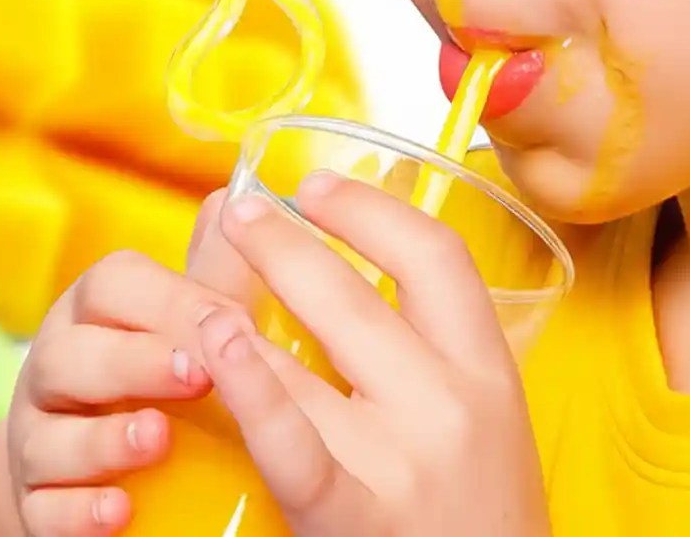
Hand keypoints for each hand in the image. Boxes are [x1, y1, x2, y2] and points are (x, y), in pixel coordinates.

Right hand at [6, 242, 239, 535]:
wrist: (79, 468)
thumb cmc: (147, 377)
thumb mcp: (179, 325)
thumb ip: (211, 276)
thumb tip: (243, 199)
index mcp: (94, 315)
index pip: (112, 284)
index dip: (171, 300)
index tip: (232, 320)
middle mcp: (54, 370)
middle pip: (71, 354)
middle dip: (135, 362)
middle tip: (200, 375)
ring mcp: (38, 440)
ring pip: (50, 436)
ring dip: (105, 439)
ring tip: (157, 439)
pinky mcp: (35, 505)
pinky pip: (43, 510)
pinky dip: (78, 513)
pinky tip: (119, 513)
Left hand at [197, 171, 550, 536]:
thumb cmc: (475, 513)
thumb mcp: (477, 418)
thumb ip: (424, 346)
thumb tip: (345, 252)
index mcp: (489, 370)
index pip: (435, 255)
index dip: (368, 208)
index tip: (317, 186)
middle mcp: (451, 403)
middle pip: (354, 292)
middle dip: (285, 240)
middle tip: (242, 213)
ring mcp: (400, 460)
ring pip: (304, 357)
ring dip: (239, 303)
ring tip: (200, 279)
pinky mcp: (349, 514)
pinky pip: (290, 441)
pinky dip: (248, 385)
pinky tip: (215, 341)